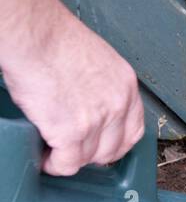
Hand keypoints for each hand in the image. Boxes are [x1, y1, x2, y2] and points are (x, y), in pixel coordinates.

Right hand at [4, 4, 144, 175]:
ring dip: (70, 158)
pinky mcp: (71, 132)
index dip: (115, 143)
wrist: (36, 36)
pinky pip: (67, 163)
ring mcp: (96, 120)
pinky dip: (54, 165)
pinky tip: (46, 158)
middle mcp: (117, 104)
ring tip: (55, 151)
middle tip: (74, 149)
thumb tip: (90, 105)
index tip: (102, 147)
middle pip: (112, 149)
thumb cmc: (55, 40)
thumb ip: (102, 86)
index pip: (133, 130)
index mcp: (126, 85)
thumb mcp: (97, 61)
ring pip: (88, 158)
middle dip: (91, 153)